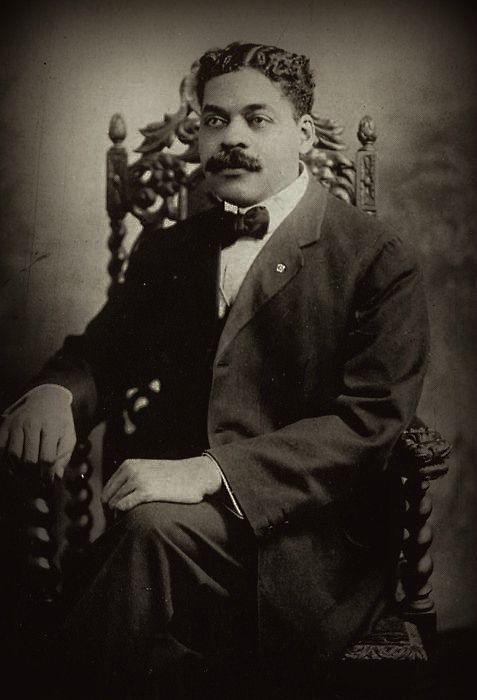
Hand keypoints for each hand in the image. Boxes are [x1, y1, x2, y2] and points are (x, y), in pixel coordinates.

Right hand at [0, 385, 75, 478]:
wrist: (47, 396)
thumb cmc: (60, 421)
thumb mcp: (68, 436)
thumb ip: (64, 457)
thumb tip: (56, 477)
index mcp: (52, 426)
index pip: (47, 458)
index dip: (46, 475)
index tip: (47, 482)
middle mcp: (32, 423)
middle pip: (29, 459)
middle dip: (33, 475)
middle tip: (36, 480)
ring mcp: (16, 422)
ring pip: (13, 455)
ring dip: (18, 469)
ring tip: (25, 473)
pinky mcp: (5, 423)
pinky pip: (0, 446)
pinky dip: (5, 458)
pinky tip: (13, 462)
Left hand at [101, 456, 222, 511]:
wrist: (195, 475)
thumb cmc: (173, 477)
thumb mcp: (148, 470)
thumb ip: (132, 478)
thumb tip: (114, 500)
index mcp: (129, 464)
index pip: (107, 489)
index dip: (109, 503)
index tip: (116, 514)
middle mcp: (130, 470)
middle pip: (108, 497)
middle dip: (111, 511)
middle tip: (121, 521)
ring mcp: (138, 480)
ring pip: (114, 503)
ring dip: (118, 515)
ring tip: (129, 521)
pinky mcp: (146, 492)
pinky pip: (123, 506)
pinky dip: (123, 515)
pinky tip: (132, 518)